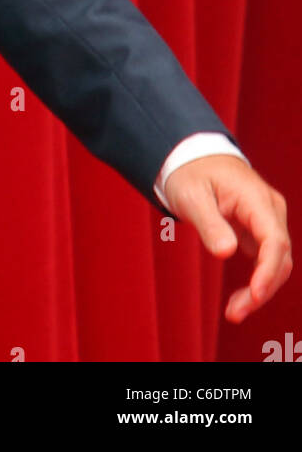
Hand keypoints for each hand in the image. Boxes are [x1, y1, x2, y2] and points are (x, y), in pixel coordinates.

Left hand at [163, 156, 291, 321]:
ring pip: (277, 263)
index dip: (267, 271)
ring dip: (261, 291)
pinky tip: (241, 299)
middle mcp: (270, 209)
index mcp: (255, 198)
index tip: (254, 295)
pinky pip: (267, 260)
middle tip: (234, 314)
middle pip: (279, 257)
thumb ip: (209, 223)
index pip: (274, 240)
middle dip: (262, 290)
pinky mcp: (261, 229)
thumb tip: (227, 252)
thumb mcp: (191, 195)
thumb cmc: (191, 174)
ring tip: (234, 312)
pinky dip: (258, 281)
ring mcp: (269, 219)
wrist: (193, 157)